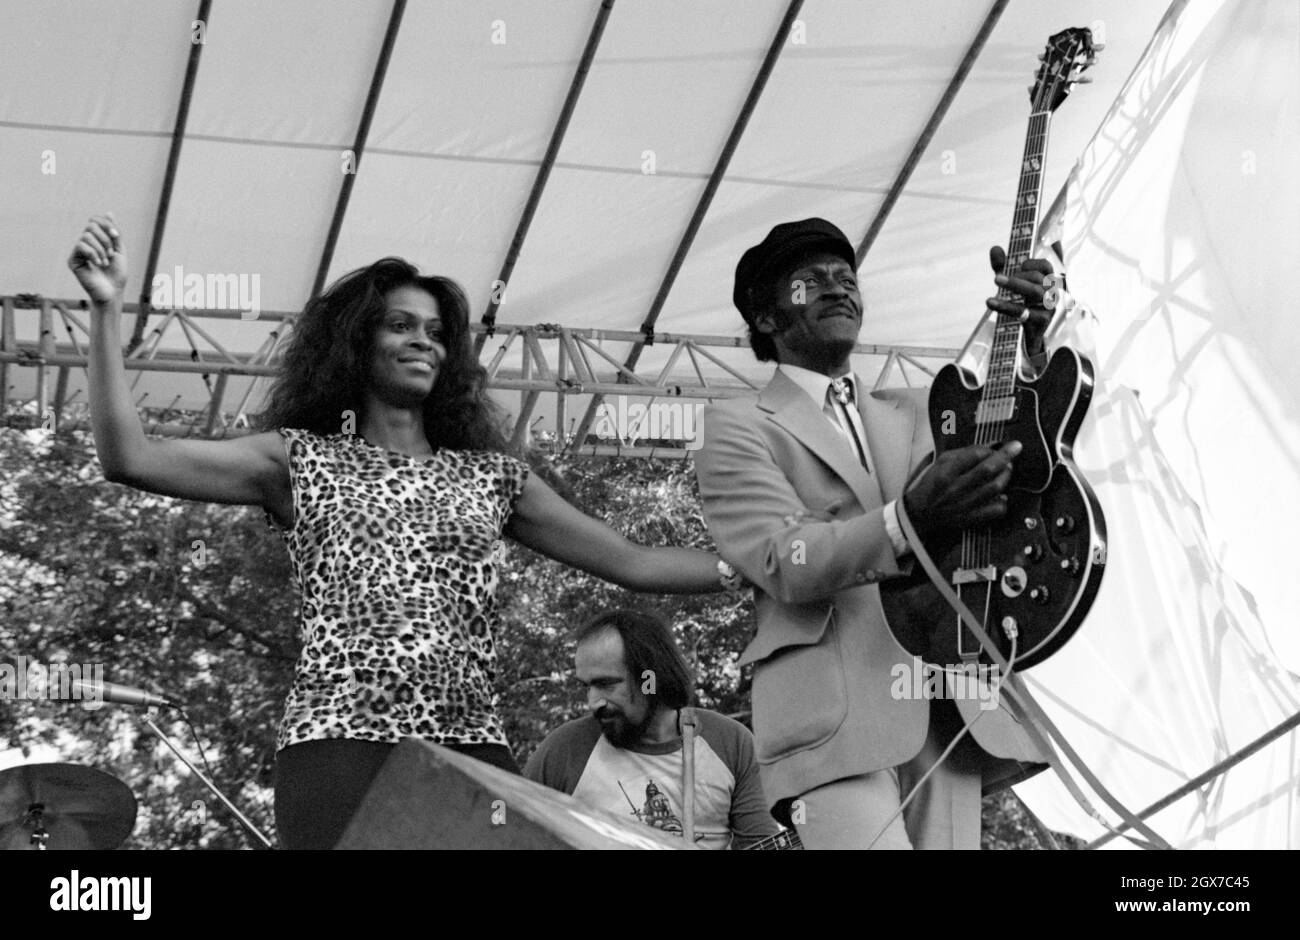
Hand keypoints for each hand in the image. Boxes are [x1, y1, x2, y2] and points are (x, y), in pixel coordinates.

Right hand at [68, 213, 126, 305]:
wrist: (113, 292)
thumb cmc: (117, 274)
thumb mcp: (119, 249)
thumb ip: (114, 232)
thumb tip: (109, 212)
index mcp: (96, 240)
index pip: (95, 220)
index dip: (106, 224)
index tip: (116, 236)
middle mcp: (85, 243)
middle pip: (91, 225)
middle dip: (105, 238)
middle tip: (111, 253)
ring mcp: (78, 252)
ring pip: (86, 236)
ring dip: (101, 249)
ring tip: (106, 262)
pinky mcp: (72, 260)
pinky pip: (80, 246)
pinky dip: (93, 254)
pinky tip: (98, 264)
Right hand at [902, 441, 1020, 538]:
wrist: (920, 514)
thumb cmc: (931, 485)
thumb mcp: (940, 463)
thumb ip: (963, 453)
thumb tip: (988, 446)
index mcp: (946, 473)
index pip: (974, 455)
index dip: (990, 448)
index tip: (998, 445)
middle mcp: (956, 488)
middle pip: (988, 470)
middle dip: (1006, 456)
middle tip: (1015, 448)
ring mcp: (965, 505)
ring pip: (996, 488)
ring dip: (1006, 475)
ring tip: (1007, 469)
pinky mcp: (972, 518)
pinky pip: (996, 509)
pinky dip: (1003, 500)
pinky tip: (1000, 494)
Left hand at [985, 245, 1052, 357]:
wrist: (1028, 337)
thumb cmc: (1022, 304)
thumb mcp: (1011, 284)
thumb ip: (1003, 267)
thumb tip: (995, 248)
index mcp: (1047, 281)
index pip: (1045, 265)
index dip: (1030, 263)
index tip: (1016, 266)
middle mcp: (1051, 292)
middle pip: (1037, 278)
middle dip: (1017, 276)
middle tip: (996, 278)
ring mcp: (1048, 306)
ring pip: (1034, 292)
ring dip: (1014, 285)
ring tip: (995, 280)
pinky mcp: (1042, 321)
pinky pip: (1025, 312)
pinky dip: (1007, 307)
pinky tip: (991, 303)